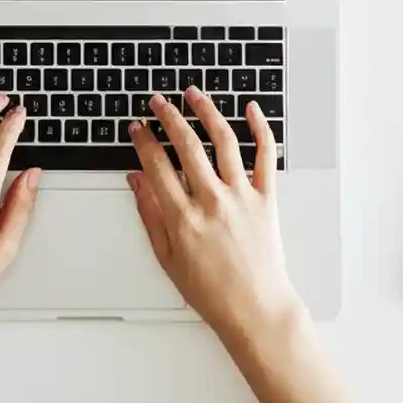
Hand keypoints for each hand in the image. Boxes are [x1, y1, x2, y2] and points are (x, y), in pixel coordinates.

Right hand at [127, 86, 302, 337]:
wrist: (255, 308)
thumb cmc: (212, 291)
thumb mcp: (167, 257)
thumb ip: (150, 215)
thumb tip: (136, 181)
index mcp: (183, 218)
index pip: (157, 166)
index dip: (143, 142)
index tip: (137, 128)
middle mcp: (211, 202)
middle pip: (186, 146)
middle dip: (168, 117)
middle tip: (158, 102)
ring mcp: (241, 197)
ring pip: (223, 141)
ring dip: (207, 112)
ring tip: (194, 95)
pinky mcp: (266, 198)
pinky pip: (265, 156)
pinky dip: (260, 128)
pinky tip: (250, 109)